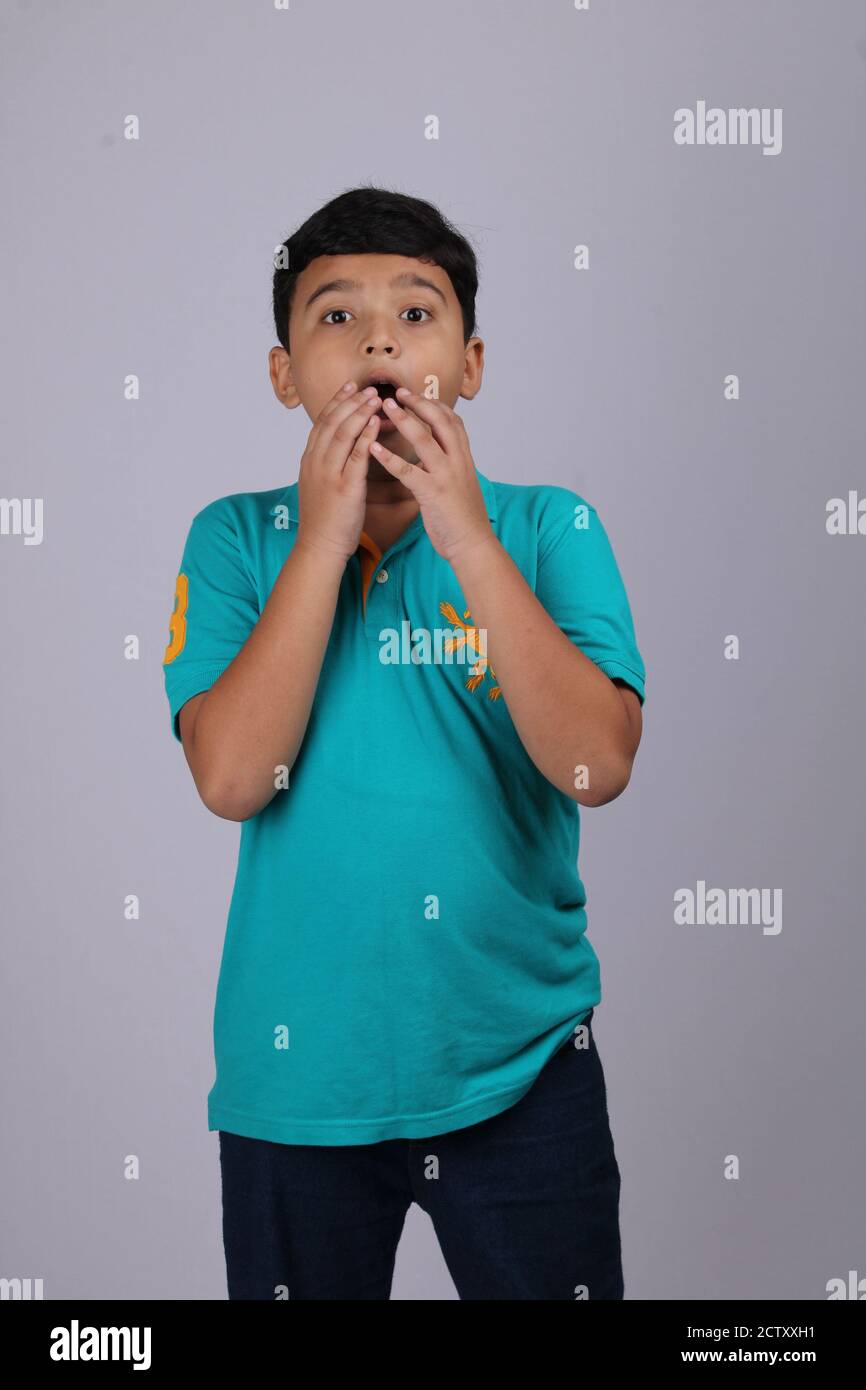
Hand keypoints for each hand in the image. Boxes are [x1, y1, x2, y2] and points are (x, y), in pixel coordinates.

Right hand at [295, 382, 382, 562]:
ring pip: (342, 433)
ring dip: (360, 412)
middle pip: (332, 422)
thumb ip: (327, 463)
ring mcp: (328, 474)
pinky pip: (356, 455)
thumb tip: (339, 446)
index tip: (350, 386)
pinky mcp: (344, 487)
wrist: (319, 546)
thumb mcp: (320, 484)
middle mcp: (316, 462)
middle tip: (367, 387)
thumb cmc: (325, 518)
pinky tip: (377, 423)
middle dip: (350, 401)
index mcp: (310, 460)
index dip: (336, 402)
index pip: (322, 422)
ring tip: (376, 398)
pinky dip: (366, 436)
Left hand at [368, 389, 493, 563]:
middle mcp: (458, 461)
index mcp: (464, 458)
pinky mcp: (433, 493)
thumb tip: (439, 452)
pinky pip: (408, 471)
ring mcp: (446, 476)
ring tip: (386, 408)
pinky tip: (374, 448)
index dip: (434, 404)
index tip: (416, 395)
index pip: (452, 420)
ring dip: (403, 420)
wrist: (473, 544)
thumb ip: (451, 465)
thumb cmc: (464, 517)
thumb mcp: (462, 483)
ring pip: (424, 439)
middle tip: (398, 392)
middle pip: (440, 421)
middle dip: (419, 403)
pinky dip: (389, 458)